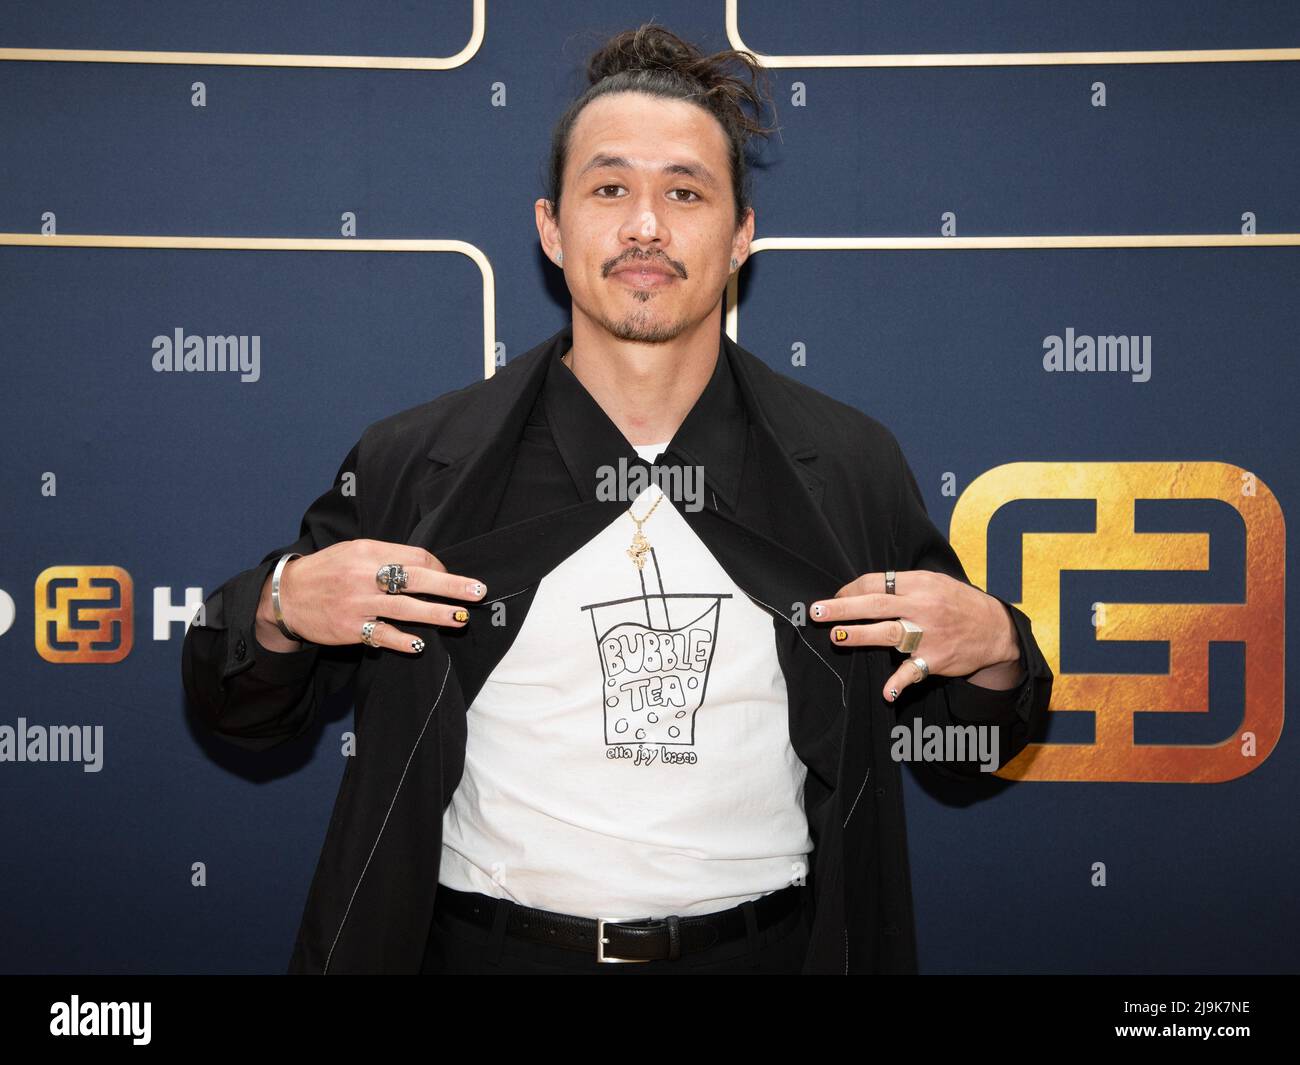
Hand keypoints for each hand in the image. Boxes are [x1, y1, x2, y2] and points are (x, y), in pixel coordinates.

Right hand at [256, 539, 486, 653]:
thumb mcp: (354, 552)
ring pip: (404, 608)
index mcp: (368, 552)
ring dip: (436, 614)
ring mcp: (358, 603)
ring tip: (461, 619)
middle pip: (416, 578)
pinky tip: (420, 644)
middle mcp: (364, 575)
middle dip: (450, 586)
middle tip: (478, 591)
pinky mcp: (349, 628)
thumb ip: (387, 556)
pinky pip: (381, 635)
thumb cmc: (328, 571)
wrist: (286, 595)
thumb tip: (428, 565)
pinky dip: (401, 640)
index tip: (452, 578)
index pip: (415, 556)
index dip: (438, 568)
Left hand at [809, 570, 1020, 702]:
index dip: (851, 589)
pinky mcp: (935, 660)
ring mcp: (928, 635)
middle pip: (877, 604)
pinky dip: (900, 683)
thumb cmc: (957, 602)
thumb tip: (862, 589)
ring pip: (890, 633)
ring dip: (861, 635)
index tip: (835, 597)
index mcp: (919, 584)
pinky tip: (886, 692)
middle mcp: (922, 608)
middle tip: (817, 611)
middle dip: (844, 607)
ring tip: (837, 637)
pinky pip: (914, 672)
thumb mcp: (934, 582)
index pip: (877, 582)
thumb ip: (902, 585)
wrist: (996, 628)